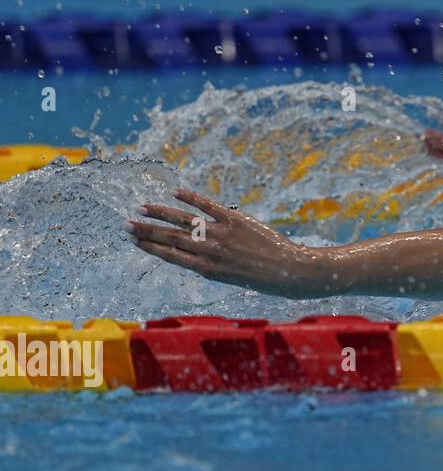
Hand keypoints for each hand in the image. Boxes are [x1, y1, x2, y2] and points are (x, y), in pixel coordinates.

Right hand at [129, 189, 333, 297]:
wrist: (287, 271)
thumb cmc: (260, 277)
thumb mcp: (229, 276)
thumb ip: (210, 263)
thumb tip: (192, 252)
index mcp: (206, 269)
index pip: (170, 255)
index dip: (150, 247)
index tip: (134, 241)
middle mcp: (209, 252)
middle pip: (171, 238)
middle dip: (147, 231)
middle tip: (126, 224)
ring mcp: (221, 235)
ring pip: (184, 221)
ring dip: (161, 214)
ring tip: (142, 208)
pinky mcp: (236, 220)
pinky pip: (208, 206)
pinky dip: (190, 199)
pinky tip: (175, 193)